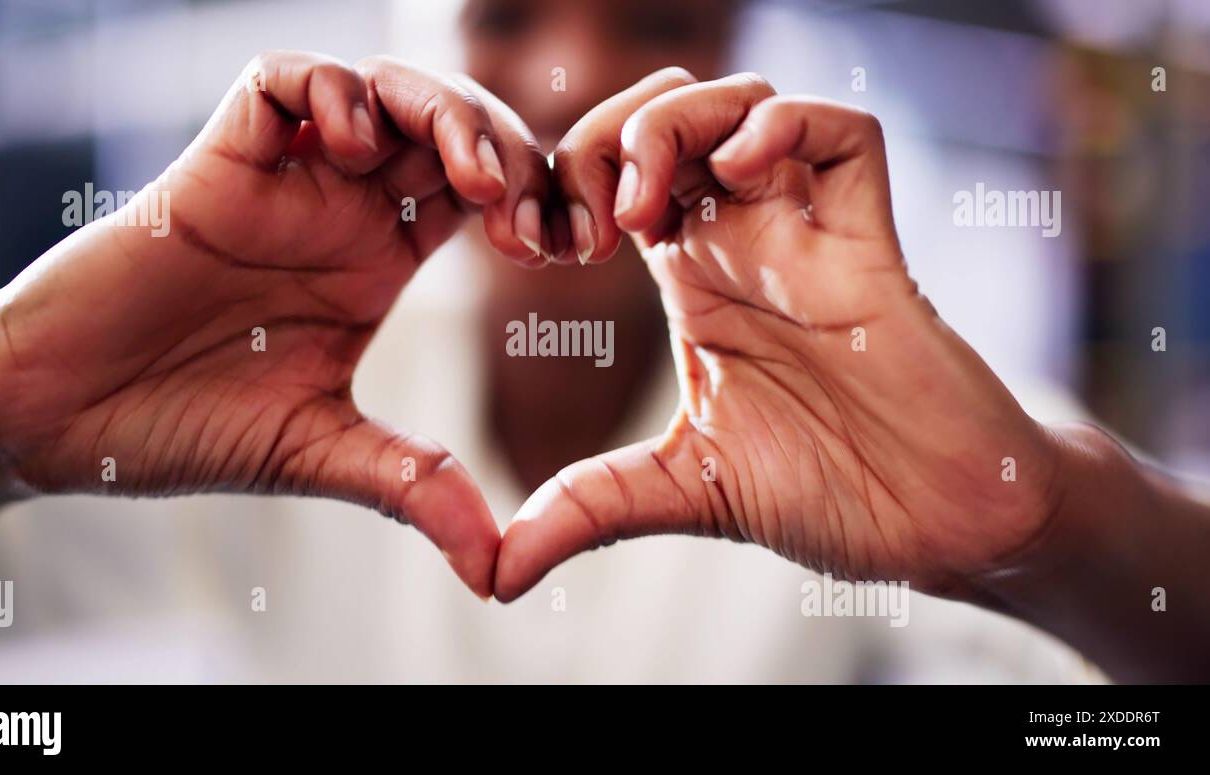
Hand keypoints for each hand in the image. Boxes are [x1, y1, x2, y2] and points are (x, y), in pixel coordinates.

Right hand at [0, 51, 558, 596]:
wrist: (66, 419)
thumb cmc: (186, 428)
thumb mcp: (322, 454)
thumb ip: (413, 487)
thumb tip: (498, 573)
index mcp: (378, 263)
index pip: (483, 194)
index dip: (535, 202)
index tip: (564, 252)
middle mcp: (340, 211)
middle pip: (448, 127)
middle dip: (503, 147)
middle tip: (520, 216)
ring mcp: (282, 180)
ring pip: (381, 88)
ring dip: (439, 110)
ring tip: (464, 177)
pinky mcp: (217, 162)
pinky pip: (281, 82)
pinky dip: (328, 90)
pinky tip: (349, 145)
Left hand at [494, 69, 1064, 601]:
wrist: (934, 527)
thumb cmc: (827, 493)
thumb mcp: (680, 492)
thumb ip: (588, 510)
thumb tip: (497, 578)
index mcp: (694, 281)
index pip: (617, 177)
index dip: (562, 184)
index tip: (534, 250)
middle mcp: (745, 243)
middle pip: (670, 116)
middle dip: (606, 136)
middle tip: (585, 225)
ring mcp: (810, 235)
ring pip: (744, 104)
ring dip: (677, 124)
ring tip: (646, 206)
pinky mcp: (875, 244)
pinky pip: (846, 133)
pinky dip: (787, 125)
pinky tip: (741, 172)